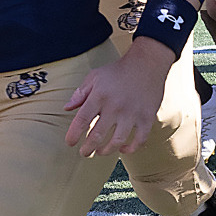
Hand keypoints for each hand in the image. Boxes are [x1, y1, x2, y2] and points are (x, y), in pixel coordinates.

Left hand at [64, 37, 171, 156]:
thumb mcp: (95, 76)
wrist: (147, 63)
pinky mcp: (147, 117)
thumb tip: (67, 108)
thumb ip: (80, 93)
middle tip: (84, 153)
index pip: (81, 121)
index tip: (70, 143)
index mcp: (99, 96)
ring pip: (117, 141)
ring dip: (106, 151)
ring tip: (100, 152)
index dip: (73, 135)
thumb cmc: (118, 71)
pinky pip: (139, 139)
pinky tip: (123, 149)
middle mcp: (115, 106)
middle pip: (97, 135)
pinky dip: (131, 148)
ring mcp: (132, 113)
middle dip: (87, 148)